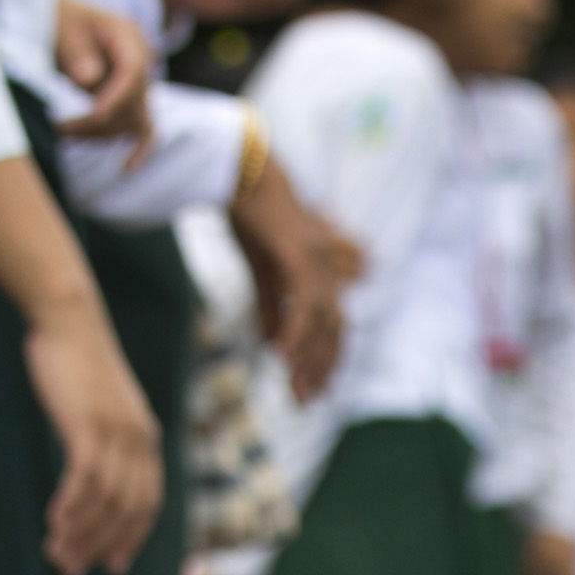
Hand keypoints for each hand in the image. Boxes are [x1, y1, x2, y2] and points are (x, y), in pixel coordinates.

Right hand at [26, 302, 162, 574]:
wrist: (71, 321)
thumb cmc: (78, 366)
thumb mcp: (101, 409)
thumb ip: (105, 443)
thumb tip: (92, 476)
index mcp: (148, 441)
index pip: (147, 505)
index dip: (131, 538)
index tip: (113, 566)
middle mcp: (141, 441)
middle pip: (125, 510)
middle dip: (99, 545)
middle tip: (71, 569)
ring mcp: (118, 433)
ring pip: (105, 500)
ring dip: (80, 533)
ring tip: (56, 555)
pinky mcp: (90, 424)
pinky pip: (84, 479)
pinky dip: (72, 506)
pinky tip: (54, 523)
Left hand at [51, 0, 154, 146]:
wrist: (57, 21)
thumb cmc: (57, 21)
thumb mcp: (61, 30)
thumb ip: (76, 52)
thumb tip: (90, 80)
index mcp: (128, 35)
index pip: (133, 71)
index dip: (116, 96)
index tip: (94, 114)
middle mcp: (142, 60)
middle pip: (132, 102)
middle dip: (97, 120)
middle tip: (58, 128)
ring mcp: (139, 83)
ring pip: (132, 121)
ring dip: (98, 133)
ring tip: (59, 132)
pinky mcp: (132, 102)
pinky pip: (143, 130)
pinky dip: (138, 150)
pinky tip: (126, 169)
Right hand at [230, 154, 357, 404]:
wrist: (242, 171)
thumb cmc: (250, 215)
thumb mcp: (259, 270)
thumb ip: (270, 307)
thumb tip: (271, 343)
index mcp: (319, 272)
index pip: (331, 327)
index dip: (325, 359)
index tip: (314, 390)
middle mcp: (326, 269)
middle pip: (332, 331)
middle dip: (320, 369)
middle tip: (306, 403)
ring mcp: (318, 261)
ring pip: (321, 323)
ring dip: (309, 358)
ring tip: (295, 389)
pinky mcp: (301, 255)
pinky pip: (304, 304)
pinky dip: (297, 332)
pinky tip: (284, 358)